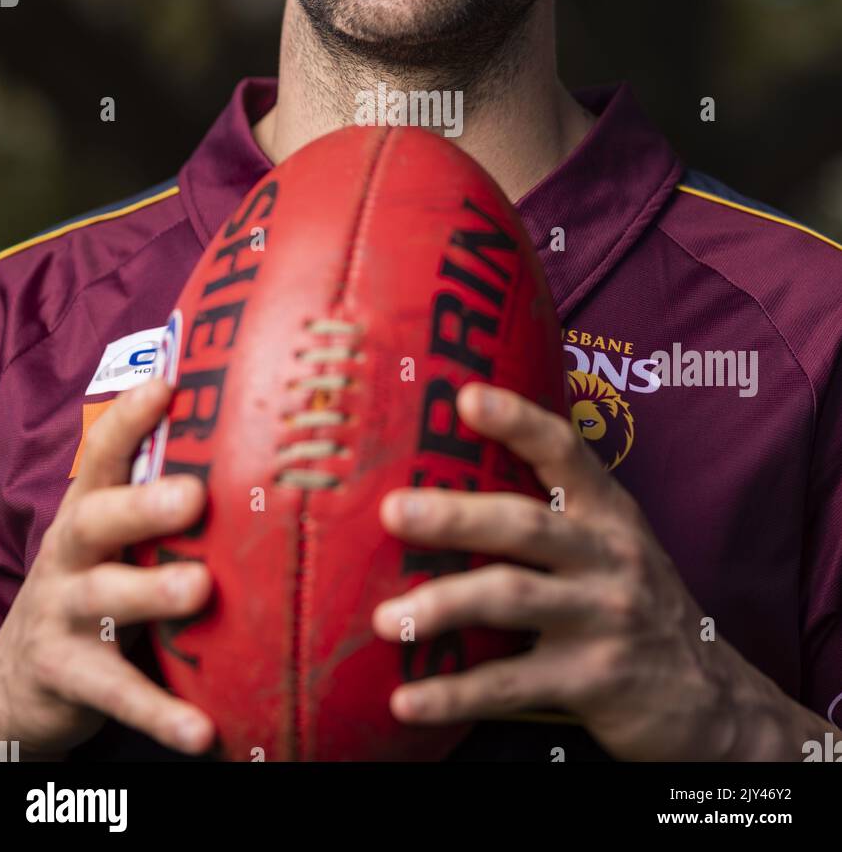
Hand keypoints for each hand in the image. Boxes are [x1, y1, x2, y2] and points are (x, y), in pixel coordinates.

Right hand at [0, 376, 214, 757]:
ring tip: (198, 591)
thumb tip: (248, 433)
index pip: (101, 456)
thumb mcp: (113, 537)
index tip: (167, 384)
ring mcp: (64, 617)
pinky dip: (160, 713)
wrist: (15, 681)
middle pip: (97, 520)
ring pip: (104, 601)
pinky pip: (118, 694)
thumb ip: (157, 493)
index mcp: (87, 512)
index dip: (130, 419)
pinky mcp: (70, 679)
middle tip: (191, 495)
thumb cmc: (93, 585)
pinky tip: (203, 732)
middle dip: (141, 504)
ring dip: (150, 595)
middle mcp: (70, 555)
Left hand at [373, 383, 761, 761]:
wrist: (714, 700)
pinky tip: (406, 699)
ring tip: (383, 619)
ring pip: (512, 599)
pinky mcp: (593, 680)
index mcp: (609, 513)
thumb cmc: (636, 606)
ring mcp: (603, 618)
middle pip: (524, 524)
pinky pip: (510, 685)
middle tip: (392, 511)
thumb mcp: (614, 546)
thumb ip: (557, 513)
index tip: (468, 396)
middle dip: (454, 516)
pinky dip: (454, 694)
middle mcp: (609, 557)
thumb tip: (451, 482)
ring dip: (442, 605)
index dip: (518, 420)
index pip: (565, 451)